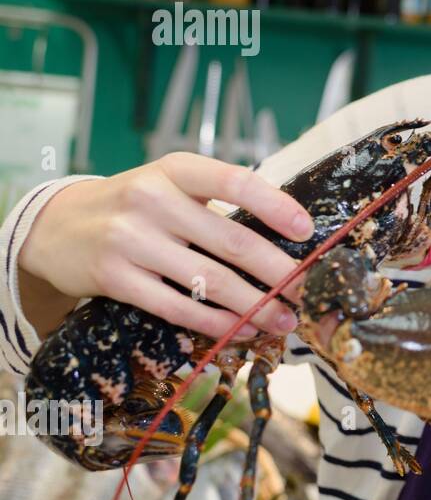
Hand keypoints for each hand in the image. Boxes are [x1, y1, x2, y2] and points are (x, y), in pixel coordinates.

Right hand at [17, 153, 314, 340]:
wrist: (55, 226)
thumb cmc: (133, 205)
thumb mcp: (170, 184)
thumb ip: (218, 203)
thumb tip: (287, 236)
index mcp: (175, 170)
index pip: (235, 182)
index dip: (275, 206)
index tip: (307, 231)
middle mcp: (152, 199)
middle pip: (233, 241)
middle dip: (278, 272)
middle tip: (307, 290)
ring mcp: (131, 239)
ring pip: (211, 281)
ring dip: (256, 306)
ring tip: (285, 320)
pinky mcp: (115, 278)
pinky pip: (178, 307)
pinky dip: (217, 323)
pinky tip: (243, 330)